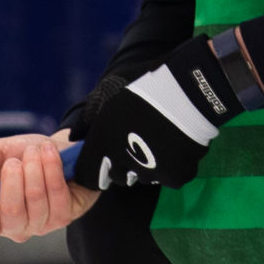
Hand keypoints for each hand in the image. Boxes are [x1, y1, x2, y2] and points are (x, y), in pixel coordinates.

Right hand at [0, 131, 97, 253]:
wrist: (55, 150)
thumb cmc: (22, 156)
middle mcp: (16, 228)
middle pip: (11, 214)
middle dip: (12, 183)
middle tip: (13, 161)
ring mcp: (41, 225)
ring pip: (35, 200)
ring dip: (34, 169)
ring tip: (33, 151)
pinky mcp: (63, 217)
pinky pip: (56, 193)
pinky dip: (51, 168)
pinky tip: (48, 153)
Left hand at [85, 35, 258, 190]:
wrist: (189, 89)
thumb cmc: (145, 86)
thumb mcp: (106, 94)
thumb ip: (88, 119)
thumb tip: (73, 136)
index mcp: (103, 145)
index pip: (86, 175)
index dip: (94, 168)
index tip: (103, 157)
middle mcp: (123, 164)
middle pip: (117, 177)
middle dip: (122, 164)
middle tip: (136, 140)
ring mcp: (150, 173)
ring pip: (143, 177)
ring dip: (147, 165)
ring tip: (158, 139)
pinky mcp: (174, 176)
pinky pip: (168, 177)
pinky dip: (171, 166)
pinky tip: (175, 144)